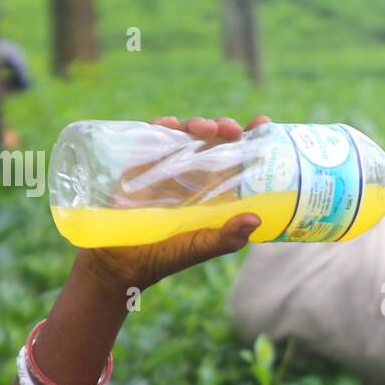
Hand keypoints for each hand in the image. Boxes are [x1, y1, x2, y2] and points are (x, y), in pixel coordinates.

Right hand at [79, 114, 271, 290]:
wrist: (121, 260)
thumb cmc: (166, 255)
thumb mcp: (200, 247)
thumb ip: (226, 237)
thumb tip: (255, 219)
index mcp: (216, 191)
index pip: (238, 159)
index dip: (252, 139)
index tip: (263, 123)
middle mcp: (195, 174)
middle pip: (215, 140)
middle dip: (225, 128)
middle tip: (232, 130)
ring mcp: (168, 166)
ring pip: (187, 134)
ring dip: (199, 125)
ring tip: (207, 129)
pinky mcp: (141, 164)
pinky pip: (152, 138)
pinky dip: (161, 127)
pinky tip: (169, 124)